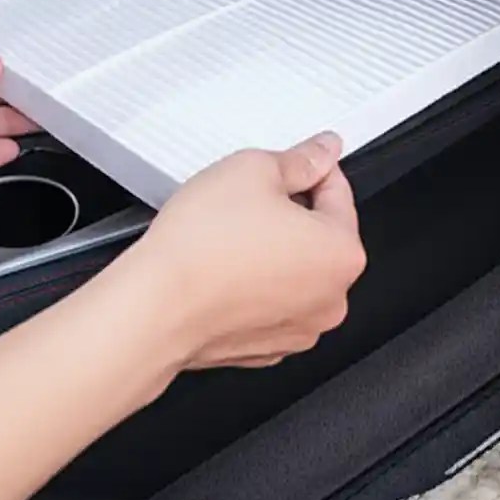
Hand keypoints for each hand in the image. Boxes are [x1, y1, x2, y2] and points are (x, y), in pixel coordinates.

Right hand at [90, 132, 366, 373]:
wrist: (157, 309)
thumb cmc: (202, 249)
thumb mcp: (254, 170)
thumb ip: (300, 160)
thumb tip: (322, 153)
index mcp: (342, 254)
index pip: (339, 195)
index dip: (313, 169)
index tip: (297, 162)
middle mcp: (332, 299)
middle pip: (320, 237)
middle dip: (291, 214)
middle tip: (251, 199)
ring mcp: (300, 328)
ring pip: (294, 272)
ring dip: (273, 250)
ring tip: (231, 235)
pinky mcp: (266, 346)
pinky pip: (269, 302)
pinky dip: (254, 284)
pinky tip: (225, 268)